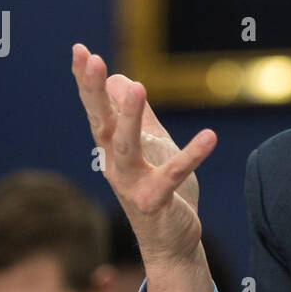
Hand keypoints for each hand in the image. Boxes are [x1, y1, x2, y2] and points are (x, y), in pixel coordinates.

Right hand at [71, 43, 216, 291]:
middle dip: (94, 93)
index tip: (80, 50)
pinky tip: (210, 136)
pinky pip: (173, 176)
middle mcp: (115, 165)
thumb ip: (138, 115)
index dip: (87, 82)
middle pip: (102, 124)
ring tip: (137, 88)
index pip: (97, 110)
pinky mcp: (155, 201)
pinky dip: (191, 155)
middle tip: (92, 60)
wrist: (171, 241)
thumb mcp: (151, 146)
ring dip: (131, 118)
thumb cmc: (158, 191)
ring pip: (127, 148)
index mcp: (113, 148)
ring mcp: (132, 184)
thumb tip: (121, 78)